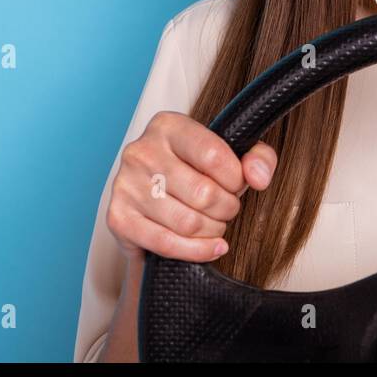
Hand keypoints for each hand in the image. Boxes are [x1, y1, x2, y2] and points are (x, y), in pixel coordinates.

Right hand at [105, 110, 277, 261]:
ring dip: (213, 230)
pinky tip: (212, 247)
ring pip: (187, 222)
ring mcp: (125, 185)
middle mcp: (141, 151)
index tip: (237, 185)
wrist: (154, 195)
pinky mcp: (119, 218)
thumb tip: (258, 177)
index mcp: (168, 126)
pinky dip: (196, 251)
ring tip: (216, 224)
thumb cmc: (196, 170)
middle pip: (203, 193)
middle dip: (227, 208)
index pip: (214, 156)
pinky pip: (166, 243)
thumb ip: (258, 158)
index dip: (236, 179)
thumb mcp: (231, 153)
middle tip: (228, 208)